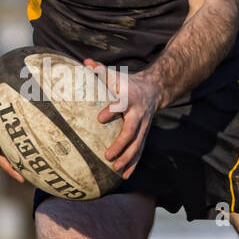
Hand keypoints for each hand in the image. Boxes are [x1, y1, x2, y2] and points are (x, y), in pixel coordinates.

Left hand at [84, 59, 159, 179]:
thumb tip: (85, 63)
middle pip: (131, 131)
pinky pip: (139, 151)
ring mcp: (143, 126)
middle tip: (107, 155)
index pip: (122, 104)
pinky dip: (133, 164)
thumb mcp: (116, 75)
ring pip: (137, 145)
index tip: (100, 117)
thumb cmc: (127, 83)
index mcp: (130, 98)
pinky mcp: (144, 135)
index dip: (112, 110)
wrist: (154, 90)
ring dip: (127, 158)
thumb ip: (100, 70)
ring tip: (115, 169)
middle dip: (120, 144)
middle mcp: (138, 114)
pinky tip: (125, 176)